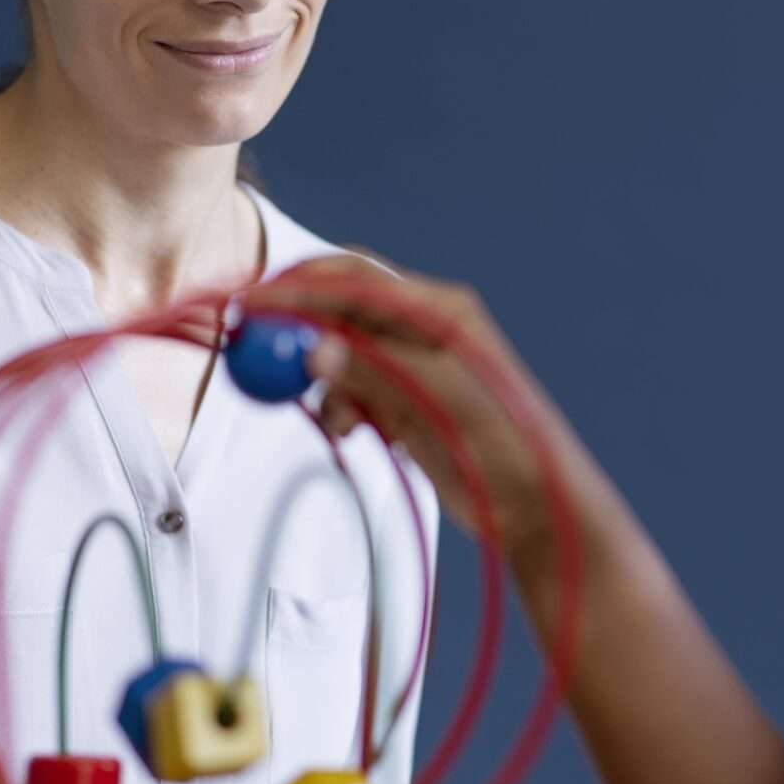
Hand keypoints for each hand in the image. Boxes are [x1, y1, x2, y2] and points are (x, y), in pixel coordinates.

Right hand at [277, 255, 602, 562]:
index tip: (248, 304)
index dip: (297, 288)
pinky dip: (338, 407)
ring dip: (322, 380)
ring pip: (339, 354)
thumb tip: (315, 352)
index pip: (353, 280)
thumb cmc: (506, 443)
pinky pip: (350, 392)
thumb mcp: (441, 400)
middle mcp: (422, 328)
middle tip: (253, 350)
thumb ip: (378, 372)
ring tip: (338, 419)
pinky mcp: (402, 402)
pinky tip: (350, 430)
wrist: (534, 503)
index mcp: (439, 309)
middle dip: (297, 329)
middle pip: (339, 310)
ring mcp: (410, 366)